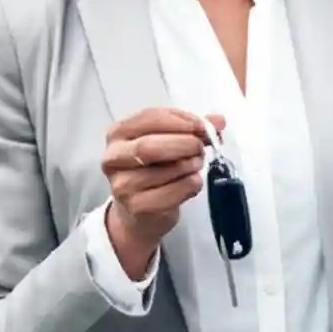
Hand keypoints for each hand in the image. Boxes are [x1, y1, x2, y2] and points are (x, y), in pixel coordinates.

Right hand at [100, 108, 224, 278]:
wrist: (137, 214)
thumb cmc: (152, 170)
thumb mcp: (168, 142)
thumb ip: (191, 128)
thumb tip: (218, 120)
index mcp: (118, 133)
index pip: (150, 118)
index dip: (181, 120)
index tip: (203, 126)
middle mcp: (114, 157)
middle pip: (151, 146)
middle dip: (184, 144)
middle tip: (201, 147)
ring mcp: (123, 184)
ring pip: (165, 170)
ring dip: (190, 165)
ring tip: (196, 165)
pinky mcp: (137, 207)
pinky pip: (173, 192)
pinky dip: (190, 185)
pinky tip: (192, 183)